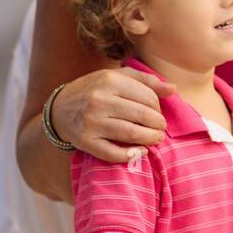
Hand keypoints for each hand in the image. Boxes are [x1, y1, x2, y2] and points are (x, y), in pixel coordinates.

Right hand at [52, 67, 172, 162]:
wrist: (59, 108)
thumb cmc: (94, 90)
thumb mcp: (116, 77)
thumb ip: (146, 80)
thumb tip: (173, 89)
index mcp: (110, 80)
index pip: (147, 96)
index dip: (159, 108)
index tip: (159, 113)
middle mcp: (99, 100)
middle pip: (142, 116)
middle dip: (158, 124)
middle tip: (161, 128)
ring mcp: (91, 122)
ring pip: (131, 134)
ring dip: (150, 139)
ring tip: (156, 139)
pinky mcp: (84, 142)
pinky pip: (112, 153)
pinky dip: (131, 155)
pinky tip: (140, 152)